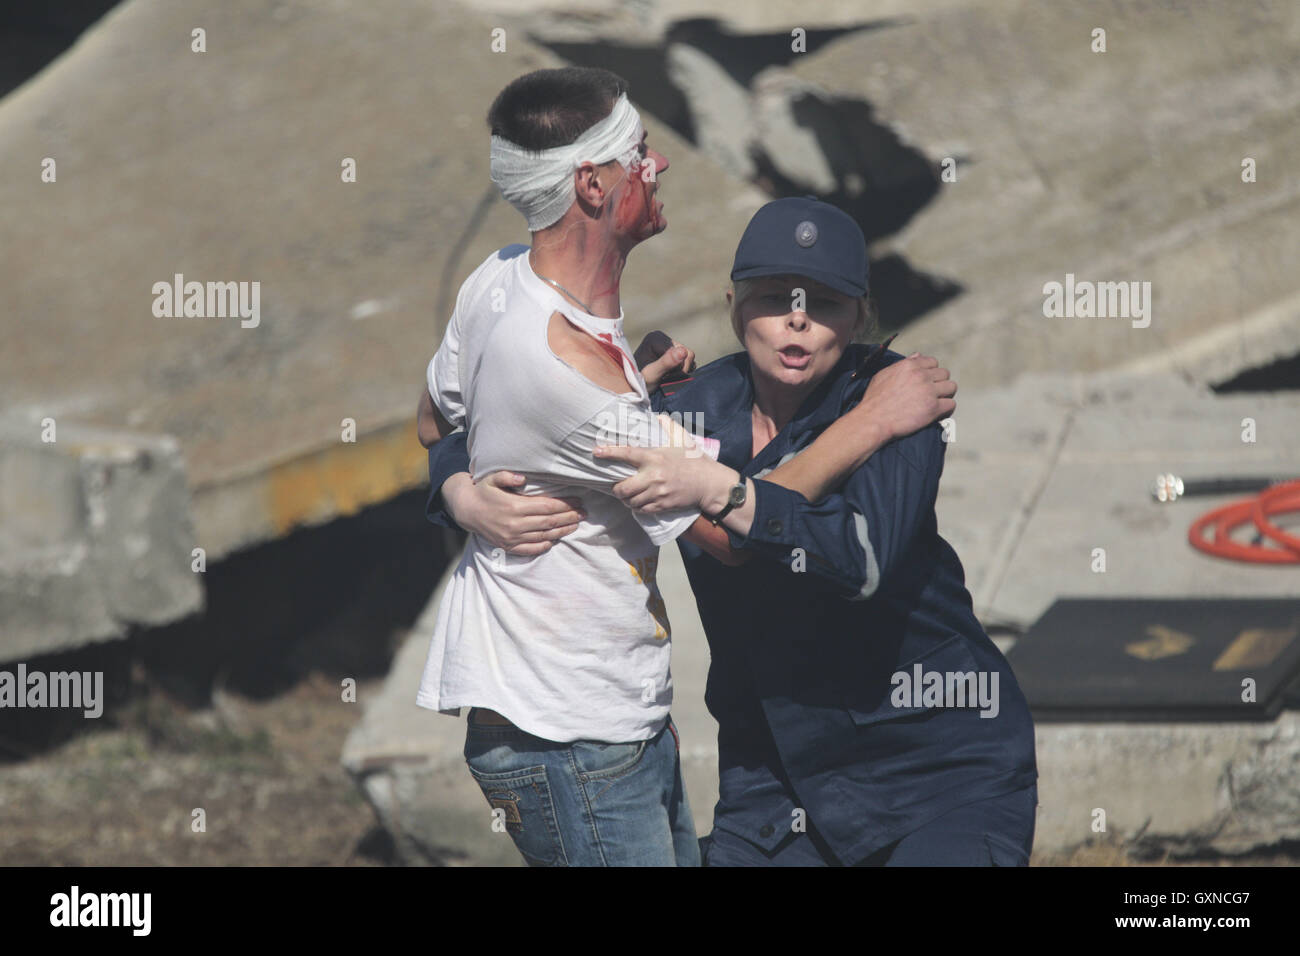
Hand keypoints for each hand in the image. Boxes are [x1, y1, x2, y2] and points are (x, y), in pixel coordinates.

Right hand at [443, 471, 585, 555]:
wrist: (467, 510)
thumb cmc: (483, 490)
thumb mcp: (492, 478)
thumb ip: (507, 475)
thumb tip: (523, 477)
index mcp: (514, 506)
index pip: (547, 506)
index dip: (565, 504)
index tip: (578, 501)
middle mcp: (515, 524)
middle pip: (549, 521)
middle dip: (569, 517)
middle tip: (583, 513)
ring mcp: (512, 538)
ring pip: (544, 536)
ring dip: (562, 531)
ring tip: (575, 525)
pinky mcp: (508, 546)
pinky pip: (530, 549)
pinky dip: (544, 546)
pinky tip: (555, 540)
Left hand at [594, 414, 726, 512]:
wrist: (710, 484)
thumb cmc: (695, 459)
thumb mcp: (682, 439)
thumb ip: (668, 426)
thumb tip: (658, 416)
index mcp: (655, 457)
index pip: (627, 454)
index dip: (609, 453)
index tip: (596, 452)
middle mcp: (654, 476)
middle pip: (622, 487)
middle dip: (615, 488)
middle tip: (616, 485)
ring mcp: (658, 493)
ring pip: (630, 501)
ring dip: (625, 499)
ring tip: (626, 495)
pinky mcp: (662, 505)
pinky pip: (641, 509)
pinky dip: (636, 506)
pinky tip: (637, 502)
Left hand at [634, 331, 694, 390]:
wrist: (633, 390)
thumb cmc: (639, 383)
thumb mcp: (652, 375)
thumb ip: (666, 362)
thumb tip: (683, 351)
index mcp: (655, 337)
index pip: (681, 352)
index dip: (677, 368)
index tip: (662, 377)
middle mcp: (662, 337)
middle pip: (687, 353)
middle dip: (679, 370)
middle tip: (664, 379)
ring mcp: (668, 344)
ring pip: (689, 358)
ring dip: (681, 372)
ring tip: (666, 378)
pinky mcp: (672, 352)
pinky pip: (689, 361)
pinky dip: (682, 371)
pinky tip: (670, 376)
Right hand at [854, 352, 955, 440]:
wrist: (873, 420)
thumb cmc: (875, 399)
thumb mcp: (884, 374)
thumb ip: (903, 363)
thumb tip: (918, 355)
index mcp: (910, 366)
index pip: (933, 362)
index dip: (931, 373)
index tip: (926, 382)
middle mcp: (921, 375)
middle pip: (945, 374)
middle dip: (939, 383)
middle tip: (931, 394)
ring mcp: (928, 391)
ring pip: (951, 387)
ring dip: (945, 395)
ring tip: (937, 403)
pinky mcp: (933, 408)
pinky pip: (951, 404)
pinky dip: (946, 410)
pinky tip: (938, 413)